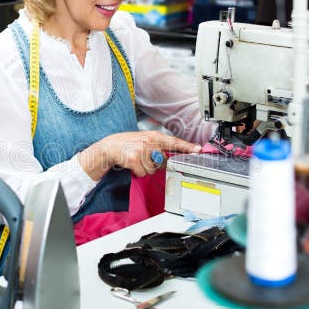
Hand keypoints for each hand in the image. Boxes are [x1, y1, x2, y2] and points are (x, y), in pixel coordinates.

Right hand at [79, 131, 200, 179]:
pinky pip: (144, 173)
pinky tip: (132, 164)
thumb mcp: (145, 140)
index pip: (174, 142)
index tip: (199, 149)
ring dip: (146, 168)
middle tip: (144, 158)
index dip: (187, 146)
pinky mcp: (134, 159)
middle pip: (163, 161)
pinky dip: (138, 172)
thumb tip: (170, 160)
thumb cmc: (129, 144)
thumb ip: (159, 147)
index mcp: (154, 136)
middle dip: (155, 163)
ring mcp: (142, 150)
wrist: (110, 146)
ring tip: (137, 160)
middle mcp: (150, 141)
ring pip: (153, 169)